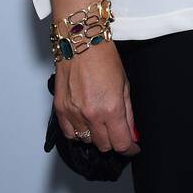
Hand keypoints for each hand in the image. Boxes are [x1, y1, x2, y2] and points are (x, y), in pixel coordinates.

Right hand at [54, 42, 139, 156]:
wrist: (81, 43)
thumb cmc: (104, 58)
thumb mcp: (125, 85)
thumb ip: (128, 113)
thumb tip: (132, 132)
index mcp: (111, 108)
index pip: (121, 143)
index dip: (129, 148)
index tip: (132, 147)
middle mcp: (91, 114)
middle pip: (104, 145)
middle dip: (114, 141)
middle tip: (117, 131)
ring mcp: (74, 114)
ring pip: (87, 141)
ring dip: (96, 136)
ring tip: (100, 121)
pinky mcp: (60, 110)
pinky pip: (70, 134)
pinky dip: (79, 132)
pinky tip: (85, 122)